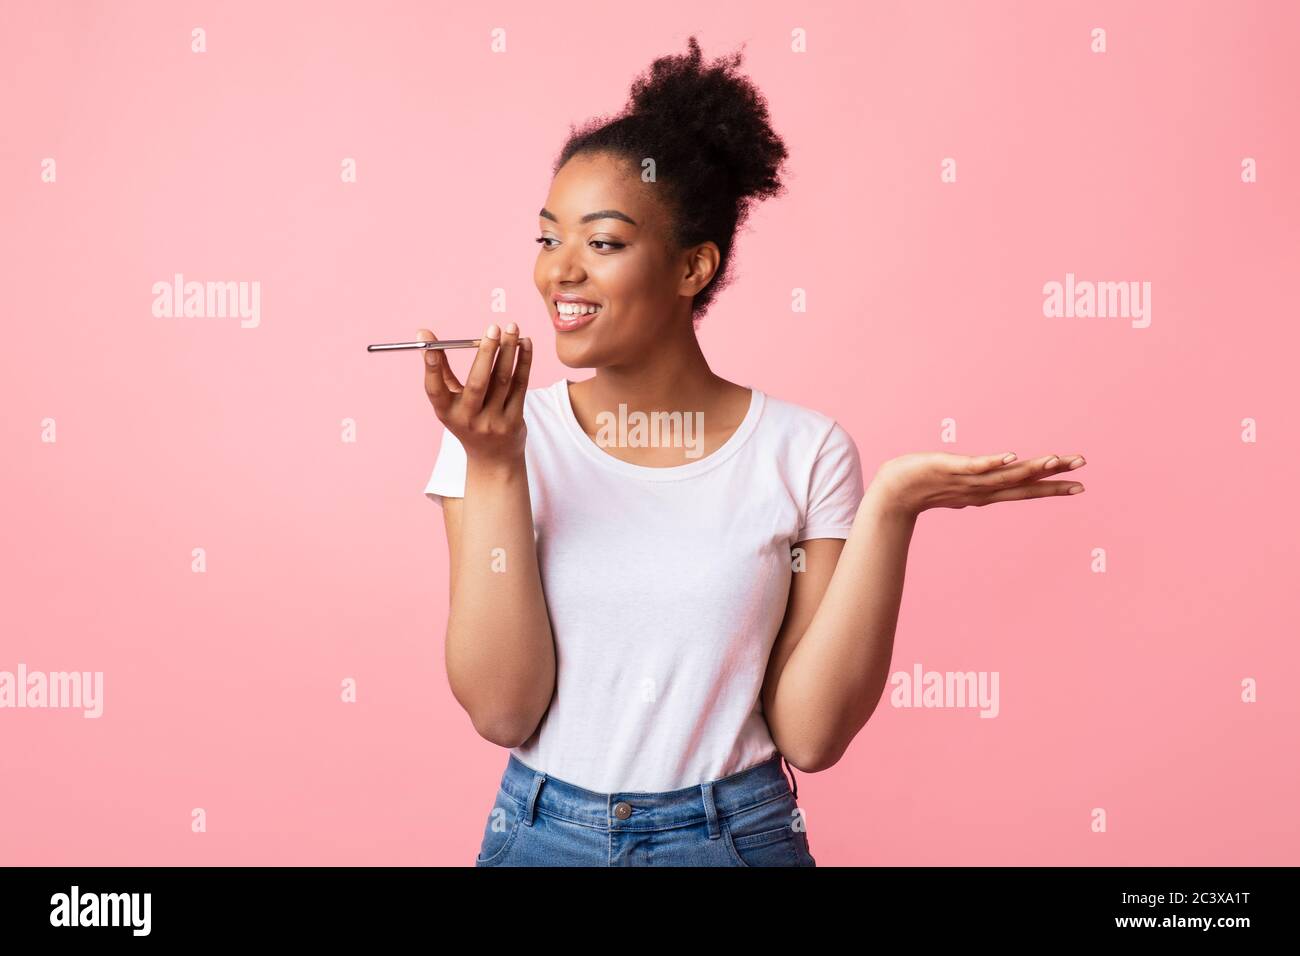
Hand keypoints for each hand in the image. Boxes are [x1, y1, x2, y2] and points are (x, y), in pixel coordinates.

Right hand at [420, 322, 532, 464]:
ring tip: (512, 328)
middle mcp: (468, 419)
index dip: (431, 367)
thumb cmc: (468, 419)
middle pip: (477, 383)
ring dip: (509, 351)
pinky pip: (520, 386)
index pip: (435, 389)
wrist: (494, 458)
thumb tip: (424, 335)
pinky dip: (524, 362)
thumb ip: (439, 369)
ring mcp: (493, 422)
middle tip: (492, 327)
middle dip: (486, 353)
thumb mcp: (449, 401)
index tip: (428, 344)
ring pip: (503, 381)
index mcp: (446, 413)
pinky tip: (525, 343)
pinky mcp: (514, 421)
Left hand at [870, 452, 1085, 518]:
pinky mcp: (948, 468)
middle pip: (1022, 484)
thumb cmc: (924, 485)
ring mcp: (966, 480)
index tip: (1080, 485)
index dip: (1052, 487)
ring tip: (1055, 459)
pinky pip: (974, 466)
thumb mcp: (959, 484)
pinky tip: (1012, 456)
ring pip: (1004, 475)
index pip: (1024, 490)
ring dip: (1030, 468)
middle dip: (1052, 479)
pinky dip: (994, 462)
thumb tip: (994, 478)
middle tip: (1082, 471)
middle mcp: (980, 489)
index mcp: (985, 492)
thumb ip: (980, 481)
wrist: (891, 493)